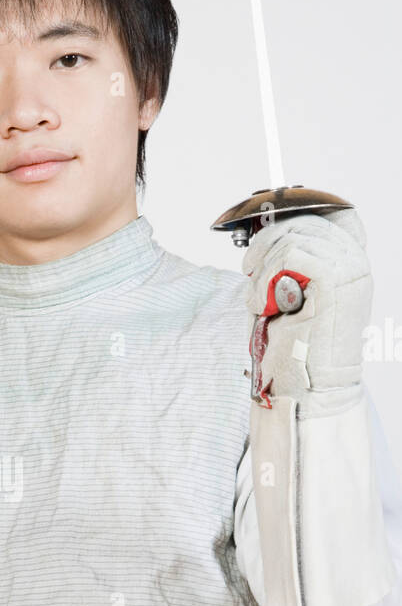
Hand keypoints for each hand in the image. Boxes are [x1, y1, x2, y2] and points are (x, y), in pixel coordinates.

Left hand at [241, 208, 372, 402]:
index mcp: (348, 263)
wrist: (305, 392)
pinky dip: (266, 277)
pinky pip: (290, 253)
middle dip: (266, 245)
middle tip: (250, 275)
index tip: (265, 238)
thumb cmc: (293, 351)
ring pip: (292, 235)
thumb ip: (284, 262)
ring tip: (259, 301)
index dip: (294, 216)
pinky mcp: (334, 279)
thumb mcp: (285, 295)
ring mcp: (348, 268)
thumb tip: (261, 232)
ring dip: (262, 267)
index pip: (330, 213)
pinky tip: (263, 304)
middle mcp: (354, 261)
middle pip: (303, 220)